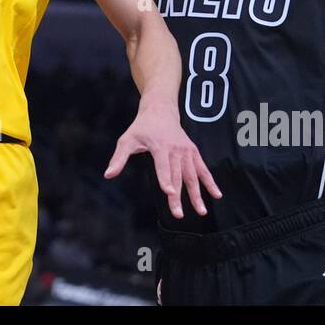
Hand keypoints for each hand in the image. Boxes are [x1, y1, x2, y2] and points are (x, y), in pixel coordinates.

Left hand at [104, 104, 220, 218]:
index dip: (165, 179)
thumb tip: (108, 175)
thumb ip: (119, 158)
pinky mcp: (193, 151)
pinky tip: (217, 195)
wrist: (161, 110)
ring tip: (201, 211)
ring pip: (192, 175)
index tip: (169, 193)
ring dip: (197, 194)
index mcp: (159, 146)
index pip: (163, 166)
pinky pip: (203, 168)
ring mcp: (187, 151)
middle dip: (178, 196)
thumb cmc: (141, 127)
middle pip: (177, 176)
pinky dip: (210, 181)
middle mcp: (175, 149)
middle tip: (178, 214)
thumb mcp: (127, 139)